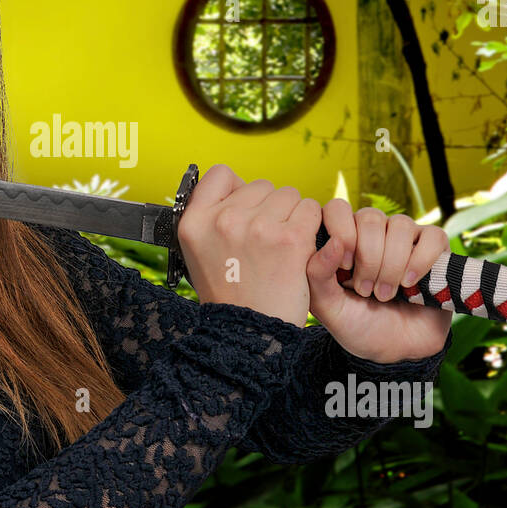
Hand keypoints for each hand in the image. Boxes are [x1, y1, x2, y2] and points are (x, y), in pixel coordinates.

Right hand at [176, 164, 321, 329]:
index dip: (236, 188)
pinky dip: (311, 226)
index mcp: (194, 222)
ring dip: (292, 215)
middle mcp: (223, 219)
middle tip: (265, 240)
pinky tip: (299, 249)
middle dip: (268, 207)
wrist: (250, 332)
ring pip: (289, 195)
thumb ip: (211, 218)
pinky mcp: (290, 239)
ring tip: (282, 246)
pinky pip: (311, 210)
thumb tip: (238, 187)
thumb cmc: (230, 295)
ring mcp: (258, 227)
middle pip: (261, 185)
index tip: (244, 207)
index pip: (221, 175)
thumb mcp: (198, 254)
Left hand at [305, 200, 451, 363]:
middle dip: (368, 258)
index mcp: (341, 238)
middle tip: (365, 291)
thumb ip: (317, 276)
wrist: (394, 350)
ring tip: (385, 294)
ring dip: (392, 263)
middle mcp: (372, 232)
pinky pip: (433, 236)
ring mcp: (403, 238)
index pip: (337, 208)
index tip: (345, 266)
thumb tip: (332, 242)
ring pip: (400, 225)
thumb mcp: (328, 307)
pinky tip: (411, 282)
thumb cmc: (356, 325)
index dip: (342, 231)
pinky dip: (421, 259)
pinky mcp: (433, 249)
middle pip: (370, 217)